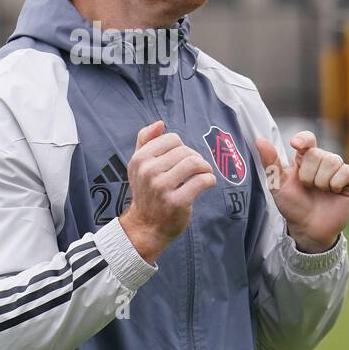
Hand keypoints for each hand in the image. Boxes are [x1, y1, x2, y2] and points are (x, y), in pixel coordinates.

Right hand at [118, 120, 216, 263]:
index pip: (172, 139)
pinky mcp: (177, 202)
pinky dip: (210, 180)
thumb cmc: (146, 192)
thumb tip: (160, 123)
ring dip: (205, 167)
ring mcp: (162, 187)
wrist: (146, 226)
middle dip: (196, 158)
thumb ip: (145, 140)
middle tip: (197, 169)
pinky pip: (202, 181)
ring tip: (204, 174)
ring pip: (194, 163)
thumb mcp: (138, 165)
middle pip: (185, 151)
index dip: (182, 147)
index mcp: (140, 159)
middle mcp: (148, 172)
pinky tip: (207, 183)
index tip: (183, 159)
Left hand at [254, 131, 348, 253]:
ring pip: (332, 161)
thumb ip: (270, 163)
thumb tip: (260, 140)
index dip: (303, 139)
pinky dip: (335, 183)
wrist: (309, 229)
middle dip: (308, 175)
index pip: (308, 139)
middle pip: (317, 153)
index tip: (296, 145)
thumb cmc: (293, 206)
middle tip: (308, 188)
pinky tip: (334, 192)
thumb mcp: (278, 185)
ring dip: (320, 181)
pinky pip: (345, 171)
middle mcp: (323, 161)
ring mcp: (338, 170)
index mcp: (305, 159)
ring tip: (320, 191)